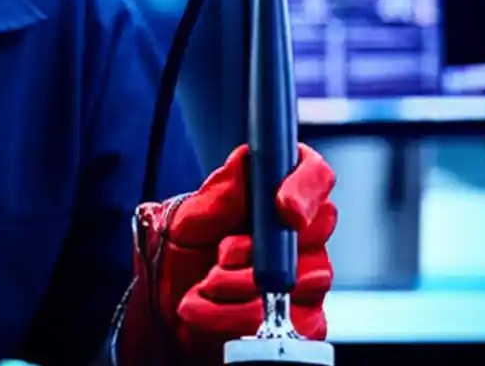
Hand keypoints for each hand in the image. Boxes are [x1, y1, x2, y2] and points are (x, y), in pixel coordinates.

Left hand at [117, 144, 336, 364]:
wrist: (167, 307)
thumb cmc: (183, 256)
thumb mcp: (186, 219)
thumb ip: (219, 194)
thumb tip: (245, 163)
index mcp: (275, 194)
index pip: (316, 174)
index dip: (306, 187)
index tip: (283, 207)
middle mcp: (300, 233)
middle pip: (317, 228)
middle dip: (259, 247)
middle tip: (221, 254)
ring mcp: (309, 275)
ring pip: (299, 278)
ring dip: (239, 284)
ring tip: (205, 283)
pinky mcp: (306, 318)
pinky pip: (291, 320)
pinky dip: (234, 316)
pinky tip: (205, 308)